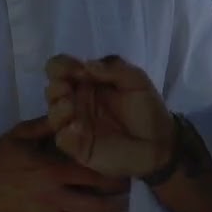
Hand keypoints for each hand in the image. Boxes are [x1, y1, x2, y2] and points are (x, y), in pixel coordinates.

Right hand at [0, 116, 129, 211]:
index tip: (126, 176)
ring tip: (91, 205)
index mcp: (52, 171)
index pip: (94, 178)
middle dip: (115, 205)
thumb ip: (47, 125)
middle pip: (95, 207)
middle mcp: (52, 197)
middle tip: (125, 200)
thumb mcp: (21, 134)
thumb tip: (69, 112)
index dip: (114, 178)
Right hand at [44, 54, 174, 178]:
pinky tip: (78, 128)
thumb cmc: (147, 109)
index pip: (60, 69)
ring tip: (70, 107)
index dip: (61, 66)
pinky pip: (62, 139)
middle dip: (55, 86)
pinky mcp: (79, 147)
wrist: (160, 143)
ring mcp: (76, 125)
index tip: (76, 70)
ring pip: (52, 115)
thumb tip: (86, 64)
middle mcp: (77, 102)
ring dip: (56, 108)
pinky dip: (65, 132)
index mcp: (87, 82)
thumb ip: (113, 67)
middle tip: (67, 89)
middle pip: (51, 90)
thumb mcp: (136, 79)